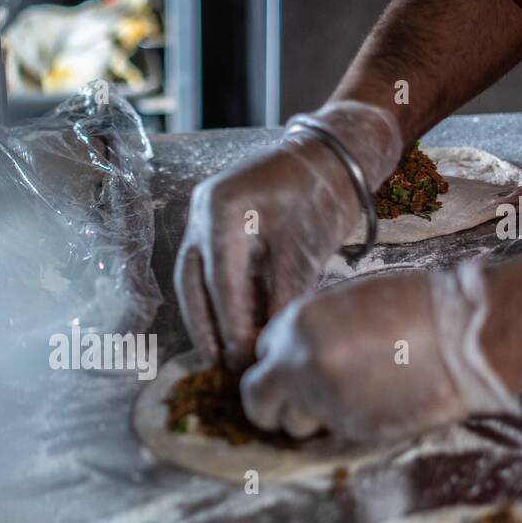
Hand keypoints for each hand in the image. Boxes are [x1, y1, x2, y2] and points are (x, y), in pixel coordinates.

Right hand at [175, 101, 401, 370]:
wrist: (330, 155)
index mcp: (223, 212)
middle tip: (221, 367)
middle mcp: (201, 213)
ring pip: (192, 280)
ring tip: (221, 355)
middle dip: (206, 329)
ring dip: (205, 318)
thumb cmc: (323, 197)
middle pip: (193, 285)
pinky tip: (228, 327)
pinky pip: (203, 270)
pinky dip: (214, 300)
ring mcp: (200, 218)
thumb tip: (270, 348)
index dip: (230, 327)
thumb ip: (283, 300)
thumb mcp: (306, 253)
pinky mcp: (210, 225)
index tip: (242, 361)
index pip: (221, 283)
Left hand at [241, 265, 519, 440]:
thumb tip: (292, 357)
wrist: (465, 337)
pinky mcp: (354, 430)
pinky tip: (381, 400)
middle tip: (290, 406)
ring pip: (297, 424)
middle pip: (258, 401)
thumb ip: (310, 332)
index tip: (293, 368)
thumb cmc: (415, 307)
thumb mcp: (347, 304)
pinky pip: (336, 433)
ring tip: (352, 395)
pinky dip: (350, 422)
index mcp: (295, 327)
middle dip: (271, 405)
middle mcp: (299, 367)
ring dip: (311, 416)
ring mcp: (325, 403)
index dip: (278, 363)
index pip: (261, 356)